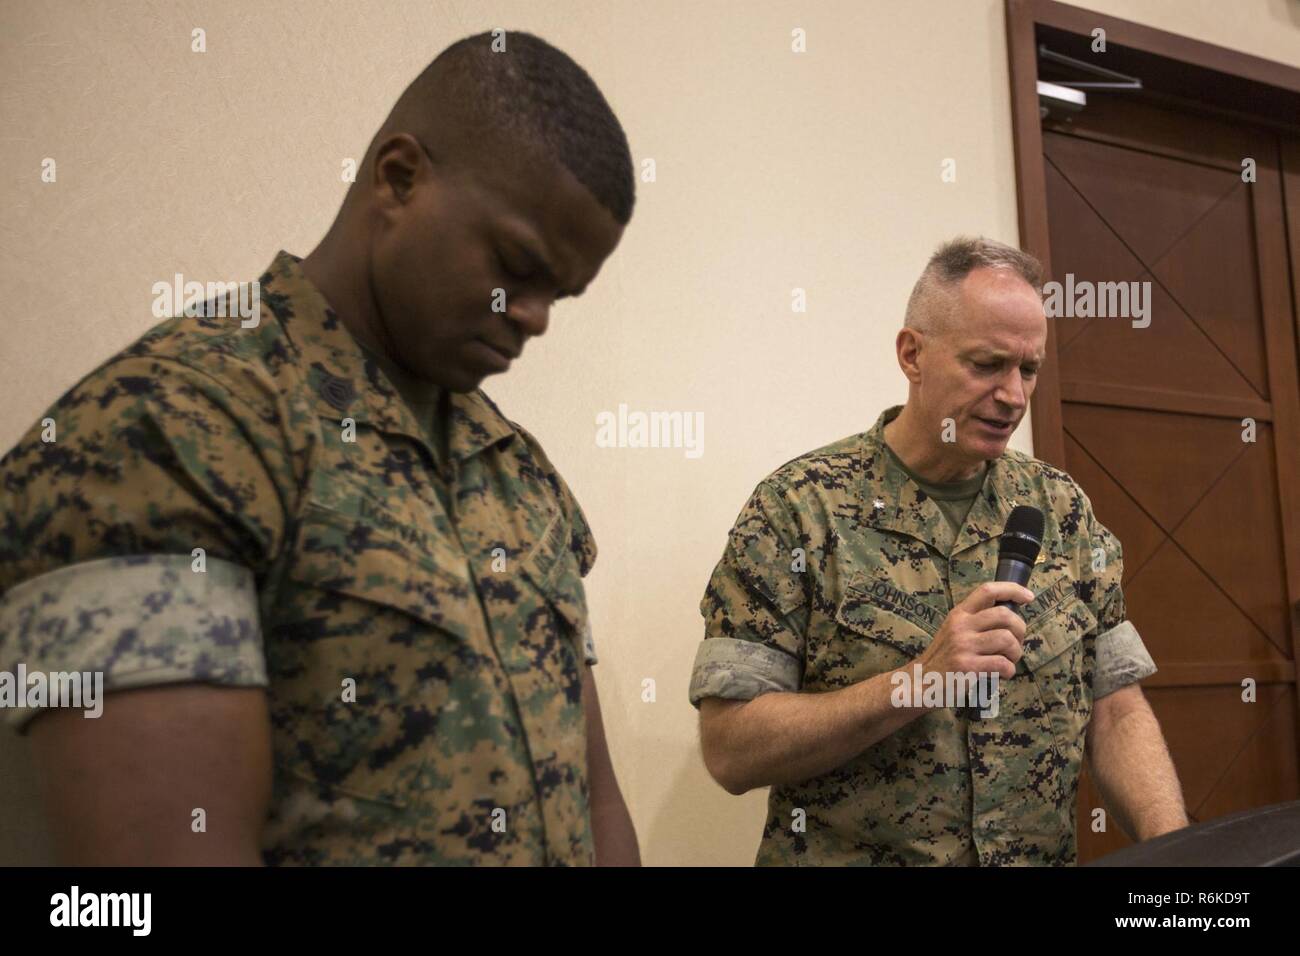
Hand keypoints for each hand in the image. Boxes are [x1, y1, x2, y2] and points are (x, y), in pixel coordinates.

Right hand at [916, 581, 1032, 682]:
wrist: (920, 681)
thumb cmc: (943, 657)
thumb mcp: (953, 630)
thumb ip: (975, 622)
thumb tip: (1010, 617)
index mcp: (959, 614)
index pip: (987, 590)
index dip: (1012, 590)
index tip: (1028, 597)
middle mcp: (960, 626)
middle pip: (1005, 615)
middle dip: (1020, 629)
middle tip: (1016, 643)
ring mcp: (963, 646)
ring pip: (1007, 639)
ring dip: (1016, 652)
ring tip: (1008, 660)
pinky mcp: (967, 666)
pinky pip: (1002, 664)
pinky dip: (1009, 671)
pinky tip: (1002, 674)